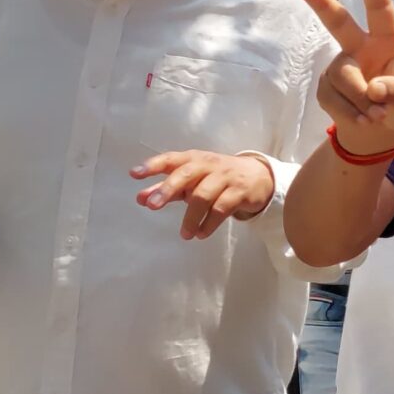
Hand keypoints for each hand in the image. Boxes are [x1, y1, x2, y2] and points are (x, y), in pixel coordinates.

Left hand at [134, 150, 273, 238]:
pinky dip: (209, 223)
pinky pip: (221, 209)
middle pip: (186, 174)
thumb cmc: (216, 177)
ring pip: (204, 196)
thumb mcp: (192, 180)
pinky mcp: (240, 192)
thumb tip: (140, 198)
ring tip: (184, 234)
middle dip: (168, 189)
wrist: (259, 176)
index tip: (134, 174)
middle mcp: (208, 164)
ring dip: (191, 217)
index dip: (152, 165)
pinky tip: (200, 233)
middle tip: (152, 206)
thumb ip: (166, 188)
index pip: (170, 159)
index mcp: (193, 159)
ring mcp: (225, 177)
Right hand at [300, 0, 393, 155]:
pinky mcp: (325, 85)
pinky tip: (363, 119)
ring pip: (343, 76)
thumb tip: (373, 89)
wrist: (378, 131)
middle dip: (321, 3)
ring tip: (377, 114)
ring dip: (362, 101)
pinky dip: (351, 114)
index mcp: (387, 41)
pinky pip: (333, 98)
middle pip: (338, 22)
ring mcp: (340, 65)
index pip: (381, 10)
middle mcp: (360, 46)